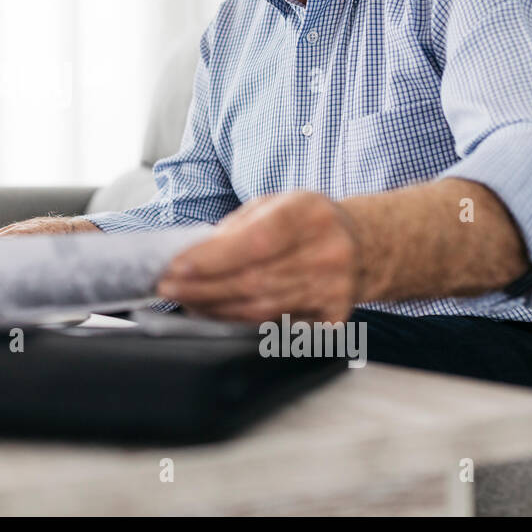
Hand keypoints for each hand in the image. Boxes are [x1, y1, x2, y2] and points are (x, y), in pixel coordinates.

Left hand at [157, 191, 362, 324]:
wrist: (366, 246)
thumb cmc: (310, 222)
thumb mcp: (276, 204)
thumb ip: (237, 226)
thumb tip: (195, 254)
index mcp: (309, 215)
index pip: (255, 241)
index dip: (212, 258)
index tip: (175, 267)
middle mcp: (327, 254)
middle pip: (253, 281)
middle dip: (201, 288)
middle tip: (166, 289)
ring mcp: (334, 291)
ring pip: (261, 309)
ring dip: (214, 308)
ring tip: (184, 301)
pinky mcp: (333, 320)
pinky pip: (276, 327)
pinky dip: (240, 323)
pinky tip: (216, 315)